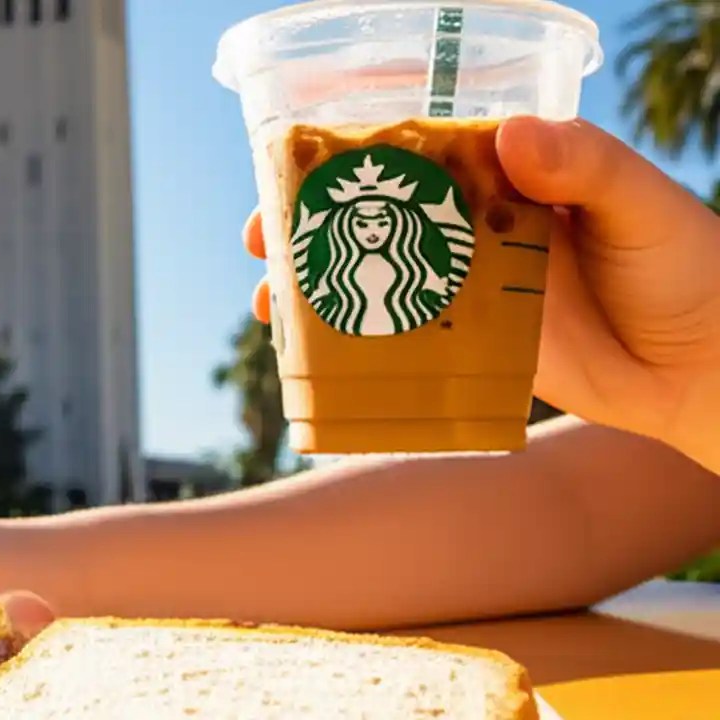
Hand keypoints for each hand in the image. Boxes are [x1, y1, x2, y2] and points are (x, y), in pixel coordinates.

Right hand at [245, 118, 719, 471]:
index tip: (295, 154)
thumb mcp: (643, 203)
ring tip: (269, 299)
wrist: (707, 369)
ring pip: (374, 273)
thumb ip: (584, 166)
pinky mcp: (470, 344)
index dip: (352, 148)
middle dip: (310, 219)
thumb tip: (511, 134)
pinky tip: (310, 352)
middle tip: (262, 234)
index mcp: (508, 172)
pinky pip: (398, 335)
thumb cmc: (691, 268)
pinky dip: (350, 341)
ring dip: (316, 283)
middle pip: (376, 212)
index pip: (416, 146)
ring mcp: (469, 285)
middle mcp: (478, 223)